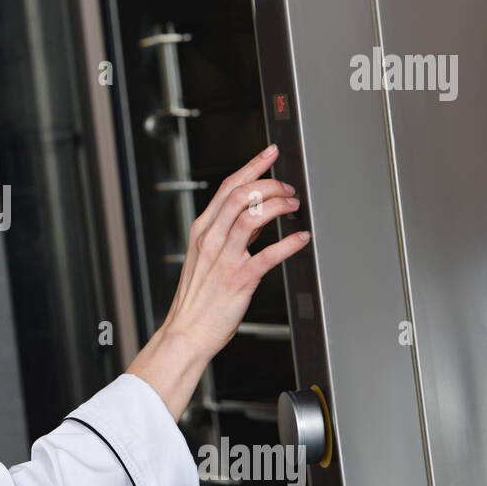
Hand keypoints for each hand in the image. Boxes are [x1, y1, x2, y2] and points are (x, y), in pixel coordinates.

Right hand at [127, 144, 309, 417]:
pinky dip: (289, 243)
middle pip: (241, 195)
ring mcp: (224, 258)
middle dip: (270, 184)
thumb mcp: (205, 258)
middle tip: (288, 188)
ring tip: (294, 207)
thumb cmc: (197, 299)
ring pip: (252, 216)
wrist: (186, 331)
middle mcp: (212, 240)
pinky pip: (268, 255)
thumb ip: (226, 235)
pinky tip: (300, 239)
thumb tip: (252, 215)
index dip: (252, 166)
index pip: (228, 187)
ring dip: (278, 206)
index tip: (271, 154)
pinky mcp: (239, 279)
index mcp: (202, 231)